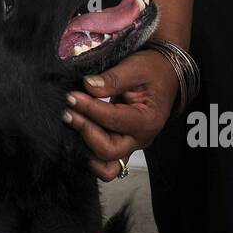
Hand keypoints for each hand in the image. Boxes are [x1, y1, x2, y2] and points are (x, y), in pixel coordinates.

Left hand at [62, 50, 180, 180]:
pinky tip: (77, 134)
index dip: (89, 109)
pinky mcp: (123, 146)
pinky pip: (106, 163)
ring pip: (106, 165)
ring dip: (86, 149)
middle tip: (68, 112)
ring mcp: (131, 145)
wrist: (165, 75)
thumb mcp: (134, 67)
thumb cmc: (152, 71)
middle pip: (108, 150)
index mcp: (147, 119)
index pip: (113, 120)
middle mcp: (141, 138)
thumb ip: (112, 79)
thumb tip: (88, 86)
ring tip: (72, 124)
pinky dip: (90, 155)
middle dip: (85, 131)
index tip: (72, 97)